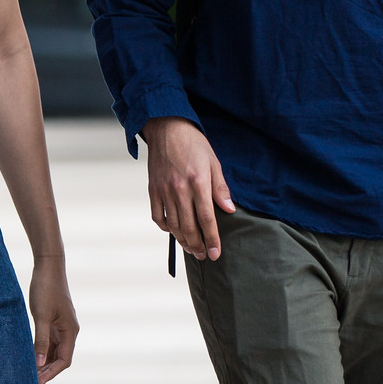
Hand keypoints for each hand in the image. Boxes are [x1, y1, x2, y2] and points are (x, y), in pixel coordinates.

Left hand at [28, 260, 77, 383]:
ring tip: (29, 373)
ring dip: (44, 362)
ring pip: (55, 351)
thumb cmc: (45, 289)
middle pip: (60, 358)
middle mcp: (69, 331)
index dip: (51, 373)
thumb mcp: (41, 316)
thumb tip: (40, 363)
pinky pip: (50, 341)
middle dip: (47, 371)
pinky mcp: (54, 320)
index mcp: (70, 331)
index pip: (64, 361)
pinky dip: (42, 350)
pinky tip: (31, 356)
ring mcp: (62, 326)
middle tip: (31, 383)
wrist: (48, 266)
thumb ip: (41, 340)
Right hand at [144, 116, 234, 259]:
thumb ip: (220, 188)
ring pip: (173, 224)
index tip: (215, 253)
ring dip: (182, 240)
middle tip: (203, 256)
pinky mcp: (153, 189)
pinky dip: (165, 227)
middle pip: (188, 226)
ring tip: (191, 248)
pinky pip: (157, 215)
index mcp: (198, 182)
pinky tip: (173, 231)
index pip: (207, 219)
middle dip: (197, 245)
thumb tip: (229, 210)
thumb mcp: (213, 162)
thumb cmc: (193, 144)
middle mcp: (179, 189)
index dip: (212, 239)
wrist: (166, 127)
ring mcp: (164, 190)